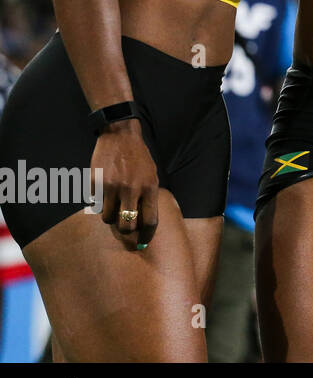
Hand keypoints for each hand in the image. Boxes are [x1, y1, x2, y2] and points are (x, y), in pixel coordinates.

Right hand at [91, 120, 158, 249]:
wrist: (120, 135)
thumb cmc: (139, 158)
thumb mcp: (151, 175)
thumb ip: (148, 197)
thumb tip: (143, 224)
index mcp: (149, 187)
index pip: (150, 220)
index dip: (146, 235)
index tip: (142, 241)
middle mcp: (131, 189)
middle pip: (126, 226)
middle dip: (124, 230)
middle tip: (123, 226)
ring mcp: (111, 186)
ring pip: (107, 218)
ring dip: (109, 216)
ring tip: (112, 204)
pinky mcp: (95, 183)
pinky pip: (95, 204)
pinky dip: (98, 203)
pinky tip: (103, 191)